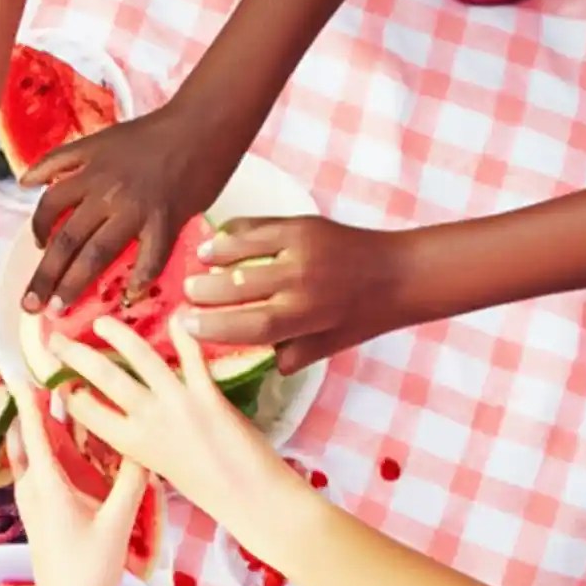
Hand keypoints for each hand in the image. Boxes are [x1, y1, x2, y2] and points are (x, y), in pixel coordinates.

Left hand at [4, 378, 146, 585]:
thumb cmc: (88, 569)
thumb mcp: (117, 522)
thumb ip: (131, 482)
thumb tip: (146, 446)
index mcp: (46, 486)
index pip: (32, 432)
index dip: (29, 399)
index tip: (23, 368)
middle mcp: (32, 488)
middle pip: (26, 436)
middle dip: (33, 405)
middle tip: (45, 372)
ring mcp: (31, 499)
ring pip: (30, 451)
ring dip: (40, 425)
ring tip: (54, 396)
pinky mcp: (38, 510)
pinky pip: (36, 467)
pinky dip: (45, 447)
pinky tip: (63, 440)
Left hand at [20, 103, 237, 312]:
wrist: (203, 124)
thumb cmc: (154, 133)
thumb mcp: (100, 139)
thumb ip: (64, 161)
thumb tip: (26, 182)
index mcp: (89, 169)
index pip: (49, 204)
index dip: (38, 228)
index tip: (36, 247)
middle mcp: (106, 191)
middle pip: (66, 239)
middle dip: (44, 275)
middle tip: (30, 304)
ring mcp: (136, 208)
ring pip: (96, 254)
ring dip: (73, 285)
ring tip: (59, 309)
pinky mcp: (167, 220)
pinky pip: (150, 259)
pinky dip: (139, 281)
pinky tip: (128, 298)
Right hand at [47, 316, 308, 559]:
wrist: (251, 497)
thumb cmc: (206, 489)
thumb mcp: (159, 466)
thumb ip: (141, 438)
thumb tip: (127, 416)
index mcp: (132, 444)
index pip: (86, 410)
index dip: (66, 389)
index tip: (54, 373)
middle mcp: (149, 421)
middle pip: (102, 377)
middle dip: (73, 354)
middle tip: (55, 339)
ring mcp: (178, 405)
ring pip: (140, 358)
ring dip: (117, 334)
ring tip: (101, 322)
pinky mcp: (209, 395)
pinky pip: (192, 357)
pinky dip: (183, 335)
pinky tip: (175, 315)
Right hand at [184, 215, 407, 373]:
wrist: (400, 271)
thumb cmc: (364, 314)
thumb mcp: (331, 345)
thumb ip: (293, 354)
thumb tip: (255, 362)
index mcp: (308, 316)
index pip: (250, 324)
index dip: (213, 327)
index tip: (186, 325)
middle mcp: (301, 281)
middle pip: (238, 287)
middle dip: (204, 291)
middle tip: (185, 294)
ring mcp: (301, 247)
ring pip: (242, 250)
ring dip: (213, 256)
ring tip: (196, 262)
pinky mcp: (302, 223)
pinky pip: (257, 226)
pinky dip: (232, 232)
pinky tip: (218, 240)